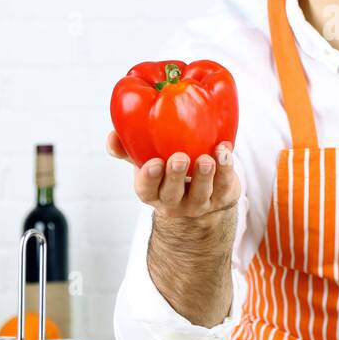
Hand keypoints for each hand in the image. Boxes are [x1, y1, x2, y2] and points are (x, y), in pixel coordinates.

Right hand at [106, 130, 240, 221]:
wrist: (204, 196)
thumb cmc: (169, 172)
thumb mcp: (147, 161)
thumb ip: (129, 148)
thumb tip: (112, 137)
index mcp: (153, 192)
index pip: (146, 190)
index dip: (149, 178)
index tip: (154, 162)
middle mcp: (175, 202)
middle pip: (173, 194)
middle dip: (175, 176)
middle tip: (180, 158)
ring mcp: (200, 203)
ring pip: (202, 192)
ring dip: (204, 174)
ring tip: (207, 158)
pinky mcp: (223, 197)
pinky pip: (225, 184)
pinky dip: (226, 168)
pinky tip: (224, 150)